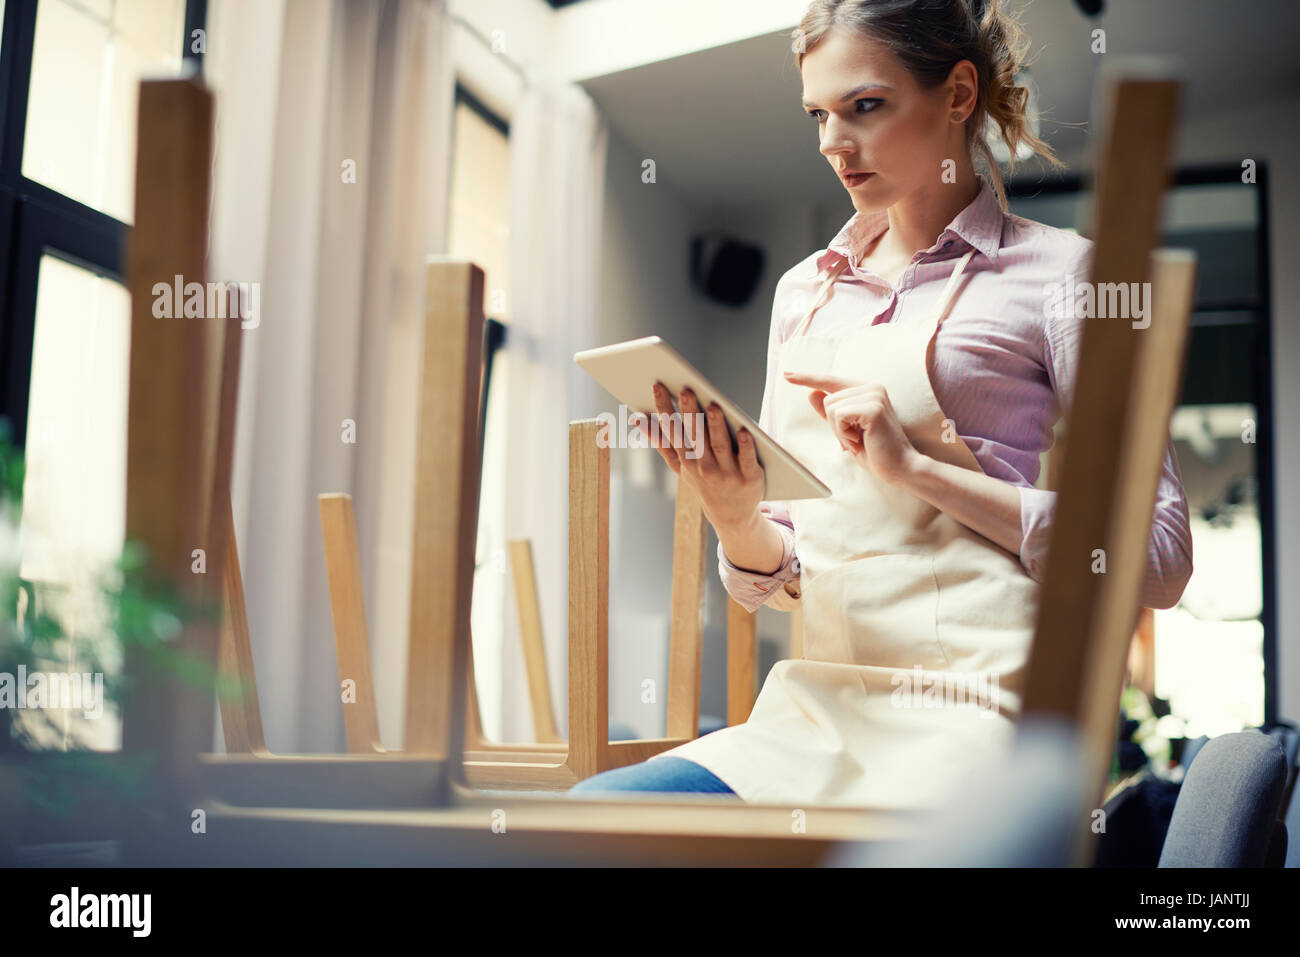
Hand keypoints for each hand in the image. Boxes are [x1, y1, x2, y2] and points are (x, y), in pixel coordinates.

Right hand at [635, 382, 764, 531]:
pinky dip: (746, 446)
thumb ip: (660, 442)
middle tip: (685, 391)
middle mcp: (704, 467)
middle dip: (690, 413)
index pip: (672, 431)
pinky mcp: (750, 478)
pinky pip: (747, 459)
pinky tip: (744, 430)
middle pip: (696, 436)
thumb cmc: (704, 480)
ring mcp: (727, 474)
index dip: (664, 409)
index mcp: (685, 461)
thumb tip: (637, 418)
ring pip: (720, 445)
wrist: (731, 515)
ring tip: (713, 406)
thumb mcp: (680, 466)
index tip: (658, 387)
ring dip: (716, 426)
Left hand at [782, 371, 920, 484]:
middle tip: (855, 439)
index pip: (831, 380)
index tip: (787, 374)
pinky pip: (838, 416)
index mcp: (867, 390)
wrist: (900, 467)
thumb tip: (811, 393)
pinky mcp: (872, 407)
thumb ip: (830, 412)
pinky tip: (860, 440)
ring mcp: (874, 395)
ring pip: (831, 408)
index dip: (808, 378)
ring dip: (839, 431)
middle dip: (834, 425)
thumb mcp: (846, 430)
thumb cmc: (875, 451)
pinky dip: (843, 433)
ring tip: (859, 440)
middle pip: (827, 399)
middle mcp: (872, 387)